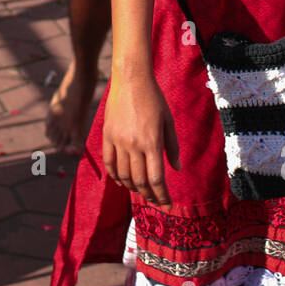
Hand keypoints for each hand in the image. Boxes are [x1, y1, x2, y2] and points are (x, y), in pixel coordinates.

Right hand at [102, 73, 178, 208]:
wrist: (131, 80)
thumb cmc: (154, 99)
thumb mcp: (168, 121)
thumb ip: (172, 146)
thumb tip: (177, 168)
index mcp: (152, 142)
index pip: (156, 178)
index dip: (162, 195)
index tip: (167, 205)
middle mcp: (134, 145)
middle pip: (139, 180)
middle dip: (149, 195)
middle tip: (155, 201)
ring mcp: (118, 141)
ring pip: (123, 175)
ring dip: (132, 187)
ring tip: (140, 191)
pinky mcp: (107, 135)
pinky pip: (109, 162)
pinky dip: (115, 175)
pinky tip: (121, 181)